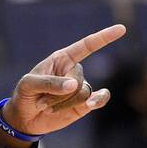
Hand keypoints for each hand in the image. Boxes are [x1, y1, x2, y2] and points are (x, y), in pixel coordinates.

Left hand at [0, 24, 126, 146]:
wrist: (24, 118)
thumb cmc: (24, 94)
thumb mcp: (28, 85)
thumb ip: (49, 83)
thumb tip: (75, 85)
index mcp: (62, 59)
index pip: (86, 46)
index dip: (104, 37)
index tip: (122, 28)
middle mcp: (74, 71)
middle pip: (78, 80)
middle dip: (58, 95)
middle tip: (41, 101)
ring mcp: (80, 87)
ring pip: (83, 94)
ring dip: (63, 104)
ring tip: (47, 107)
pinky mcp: (84, 104)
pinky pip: (99, 99)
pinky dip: (97, 101)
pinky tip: (91, 104)